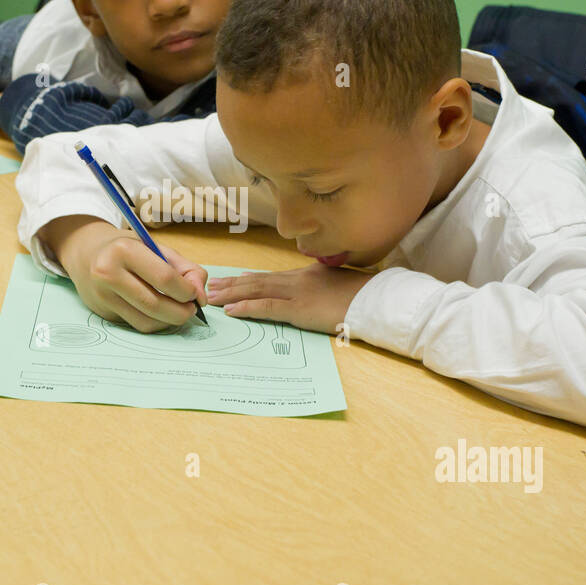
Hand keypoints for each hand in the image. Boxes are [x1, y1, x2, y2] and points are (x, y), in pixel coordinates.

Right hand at [47, 216, 208, 331]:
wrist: (87, 254)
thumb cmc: (127, 248)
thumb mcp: (156, 248)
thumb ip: (185, 269)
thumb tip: (201, 297)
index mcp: (124, 250)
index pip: (164, 279)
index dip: (187, 291)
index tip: (195, 294)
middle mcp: (108, 274)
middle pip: (155, 304)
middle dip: (182, 311)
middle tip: (192, 308)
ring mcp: (103, 296)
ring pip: (147, 321)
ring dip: (170, 321)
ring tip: (179, 311)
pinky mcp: (103, 312)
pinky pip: (137, 325)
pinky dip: (155, 323)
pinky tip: (161, 313)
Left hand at [205, 263, 372, 335]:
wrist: (374, 299)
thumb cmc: (360, 295)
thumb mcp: (335, 285)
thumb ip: (318, 285)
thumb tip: (306, 290)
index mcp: (305, 274)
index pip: (269, 276)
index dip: (247, 278)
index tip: (230, 279)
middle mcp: (296, 280)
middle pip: (257, 281)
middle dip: (232, 284)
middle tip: (211, 286)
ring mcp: (296, 293)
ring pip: (256, 291)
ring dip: (232, 294)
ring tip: (213, 297)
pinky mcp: (299, 309)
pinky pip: (267, 308)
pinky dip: (248, 308)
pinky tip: (232, 310)